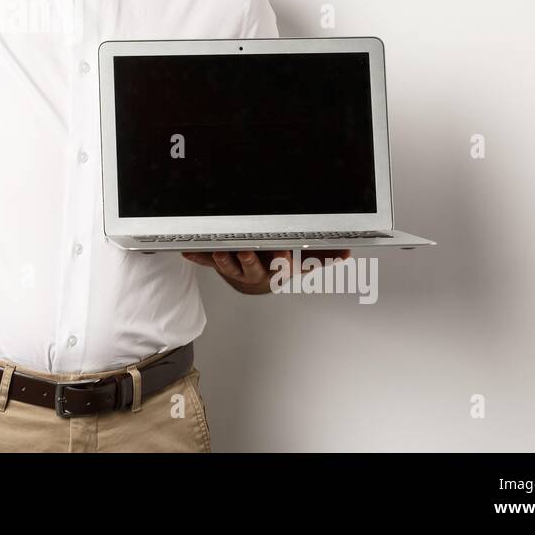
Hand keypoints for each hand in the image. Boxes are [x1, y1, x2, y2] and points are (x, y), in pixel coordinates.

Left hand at [182, 248, 351, 294]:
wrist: (256, 282)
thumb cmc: (279, 267)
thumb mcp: (302, 263)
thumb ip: (322, 256)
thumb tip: (347, 252)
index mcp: (276, 270)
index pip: (281, 265)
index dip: (280, 260)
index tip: (281, 253)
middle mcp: (255, 272)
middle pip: (252, 267)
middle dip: (249, 259)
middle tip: (245, 251)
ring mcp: (237, 269)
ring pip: (229, 266)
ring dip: (222, 260)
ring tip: (218, 252)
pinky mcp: (220, 265)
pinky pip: (207, 262)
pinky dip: (198, 257)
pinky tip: (188, 251)